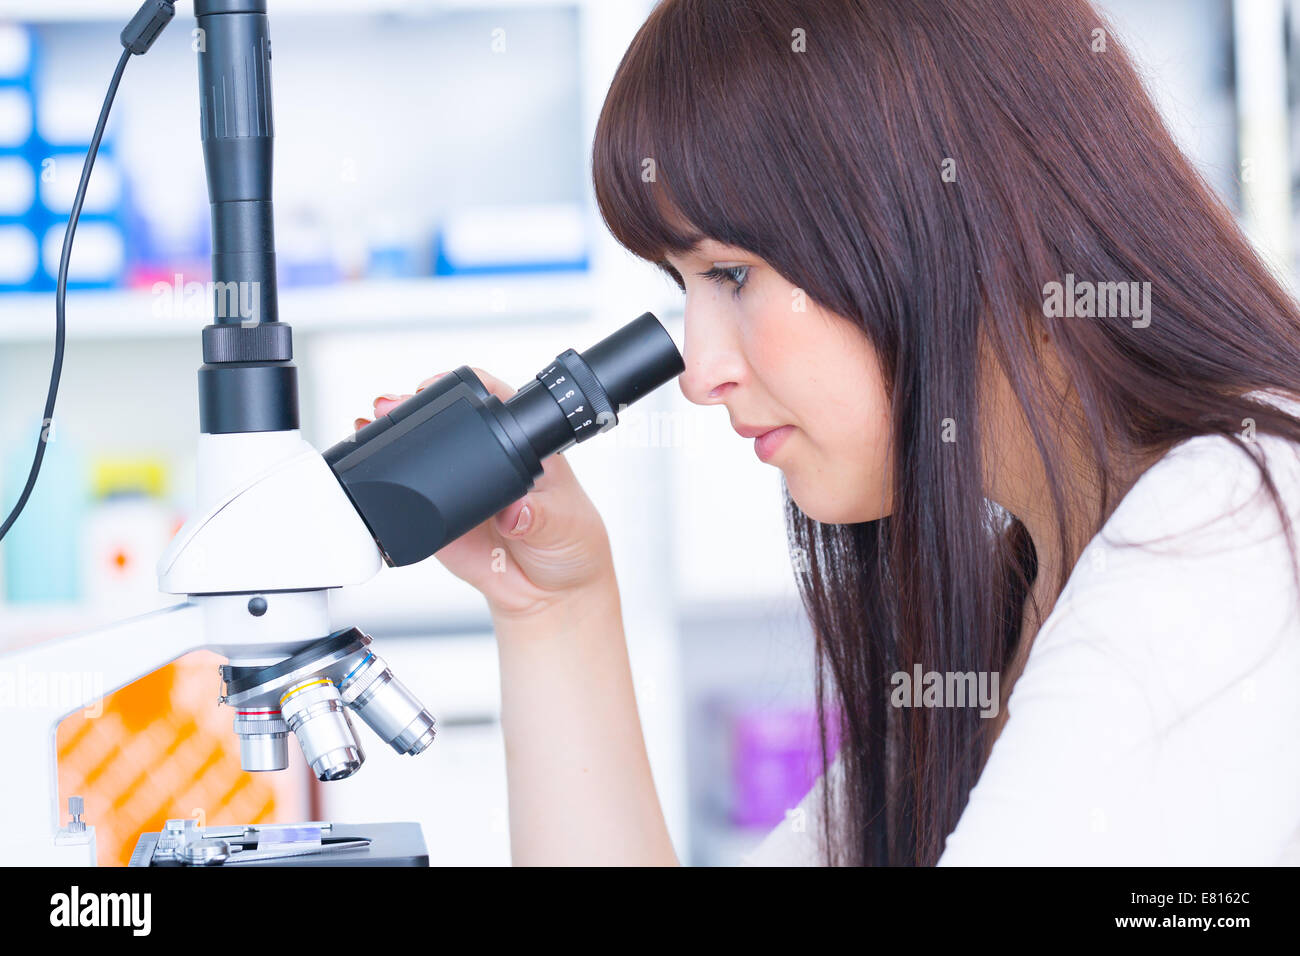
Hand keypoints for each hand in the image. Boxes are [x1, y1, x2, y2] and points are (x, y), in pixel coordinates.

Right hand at [356, 368, 615, 619]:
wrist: (549, 595)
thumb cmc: (570, 544)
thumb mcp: (564, 524)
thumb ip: (540, 517)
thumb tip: (516, 511)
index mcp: (525, 445)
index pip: (495, 399)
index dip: (467, 385)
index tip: (440, 385)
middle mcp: (489, 459)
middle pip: (447, 419)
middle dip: (413, 405)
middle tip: (394, 406)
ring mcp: (459, 487)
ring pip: (420, 453)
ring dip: (391, 437)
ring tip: (372, 429)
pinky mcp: (437, 519)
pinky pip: (406, 501)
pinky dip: (386, 488)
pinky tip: (375, 476)